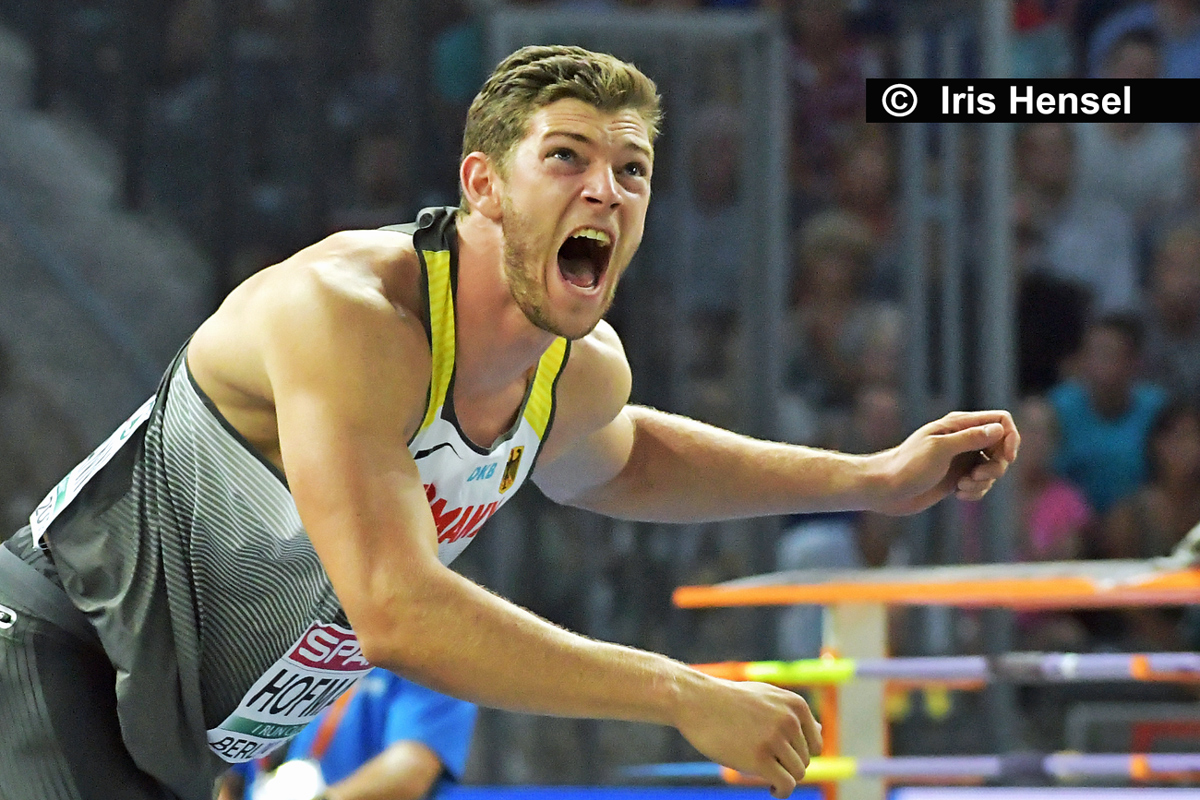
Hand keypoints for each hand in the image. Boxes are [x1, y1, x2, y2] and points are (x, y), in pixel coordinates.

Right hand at [673, 673, 820, 797]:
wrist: (696, 700)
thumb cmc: (729, 700)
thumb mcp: (766, 697)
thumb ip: (792, 714)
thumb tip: (820, 730)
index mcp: (795, 705)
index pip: (815, 743)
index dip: (799, 754)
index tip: (781, 757)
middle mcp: (789, 720)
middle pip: (805, 759)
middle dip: (787, 766)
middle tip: (765, 764)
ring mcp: (774, 739)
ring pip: (798, 773)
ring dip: (783, 778)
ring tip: (767, 775)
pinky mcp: (759, 758)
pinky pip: (786, 785)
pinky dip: (782, 792)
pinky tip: (772, 790)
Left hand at [871, 410, 1019, 515]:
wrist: (885, 489)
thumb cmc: (908, 466)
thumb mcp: (940, 450)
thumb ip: (969, 438)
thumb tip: (999, 429)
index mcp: (958, 425)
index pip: (1001, 420)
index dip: (1010, 437)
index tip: (1006, 457)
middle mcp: (962, 440)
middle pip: (1001, 447)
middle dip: (997, 466)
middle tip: (976, 476)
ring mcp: (960, 460)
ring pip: (993, 469)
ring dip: (984, 482)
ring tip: (961, 487)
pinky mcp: (956, 478)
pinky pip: (981, 485)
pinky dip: (976, 492)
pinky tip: (957, 495)